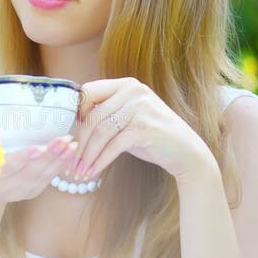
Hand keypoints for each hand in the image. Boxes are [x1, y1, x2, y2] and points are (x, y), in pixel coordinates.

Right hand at [0, 135, 77, 203]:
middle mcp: (4, 187)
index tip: (39, 148)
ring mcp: (19, 192)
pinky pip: (46, 180)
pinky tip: (69, 154)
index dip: (23, 159)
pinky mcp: (30, 192)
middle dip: (49, 157)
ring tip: (71, 145)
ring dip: (58, 162)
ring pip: (41, 178)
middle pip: (29, 174)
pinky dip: (58, 167)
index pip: (8, 168)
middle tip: (64, 140)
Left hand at [74, 78, 215, 181]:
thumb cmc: (152, 137)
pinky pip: (114, 146)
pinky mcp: (145, 128)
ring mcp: (140, 108)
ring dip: (88, 155)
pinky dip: (100, 161)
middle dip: (80, 143)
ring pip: (101, 132)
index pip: (89, 91)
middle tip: (71, 161)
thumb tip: (75, 124)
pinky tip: (93, 172)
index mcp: (126, 85)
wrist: (186, 152)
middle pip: (93, 116)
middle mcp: (133, 91)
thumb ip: (107, 115)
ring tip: (80, 171)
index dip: (76, 113)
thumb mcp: (128, 118)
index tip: (71, 134)